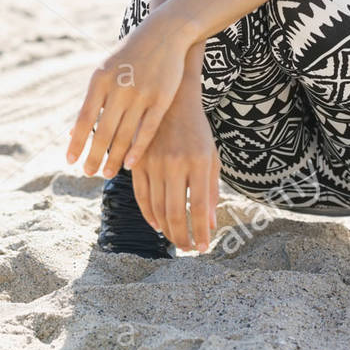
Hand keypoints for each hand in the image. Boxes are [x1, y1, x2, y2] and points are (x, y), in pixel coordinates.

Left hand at [66, 13, 193, 177]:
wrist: (164, 33)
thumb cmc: (129, 56)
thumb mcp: (105, 72)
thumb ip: (91, 102)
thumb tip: (72, 133)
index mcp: (100, 80)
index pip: (84, 119)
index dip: (77, 142)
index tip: (70, 161)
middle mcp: (119, 88)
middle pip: (103, 131)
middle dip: (93, 156)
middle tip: (88, 173)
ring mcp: (141, 94)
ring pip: (125, 135)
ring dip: (114, 157)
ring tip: (106, 173)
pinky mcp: (161, 99)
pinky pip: (147, 131)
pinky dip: (137, 150)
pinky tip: (129, 164)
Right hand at [132, 92, 219, 251]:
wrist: (172, 100)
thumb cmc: (197, 132)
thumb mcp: (211, 157)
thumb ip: (211, 190)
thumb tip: (209, 225)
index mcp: (198, 162)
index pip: (198, 207)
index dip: (200, 232)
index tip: (204, 247)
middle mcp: (174, 163)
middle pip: (174, 212)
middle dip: (181, 237)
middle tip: (188, 249)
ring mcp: (153, 162)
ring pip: (156, 207)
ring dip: (166, 229)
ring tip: (176, 239)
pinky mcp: (138, 161)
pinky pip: (141, 195)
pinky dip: (148, 214)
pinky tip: (157, 225)